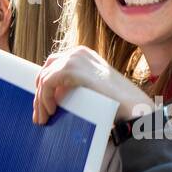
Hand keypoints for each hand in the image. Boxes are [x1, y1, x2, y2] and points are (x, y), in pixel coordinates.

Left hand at [33, 46, 152, 124]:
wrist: (131, 104)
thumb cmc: (117, 101)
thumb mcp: (93, 86)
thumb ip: (77, 84)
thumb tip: (56, 94)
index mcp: (83, 54)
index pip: (54, 64)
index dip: (45, 84)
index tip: (43, 104)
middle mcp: (77, 52)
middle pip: (46, 69)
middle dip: (40, 92)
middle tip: (39, 114)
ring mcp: (74, 58)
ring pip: (44, 78)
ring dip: (40, 100)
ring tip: (43, 119)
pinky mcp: (71, 69)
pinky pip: (47, 83)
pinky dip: (45, 99)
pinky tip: (51, 111)